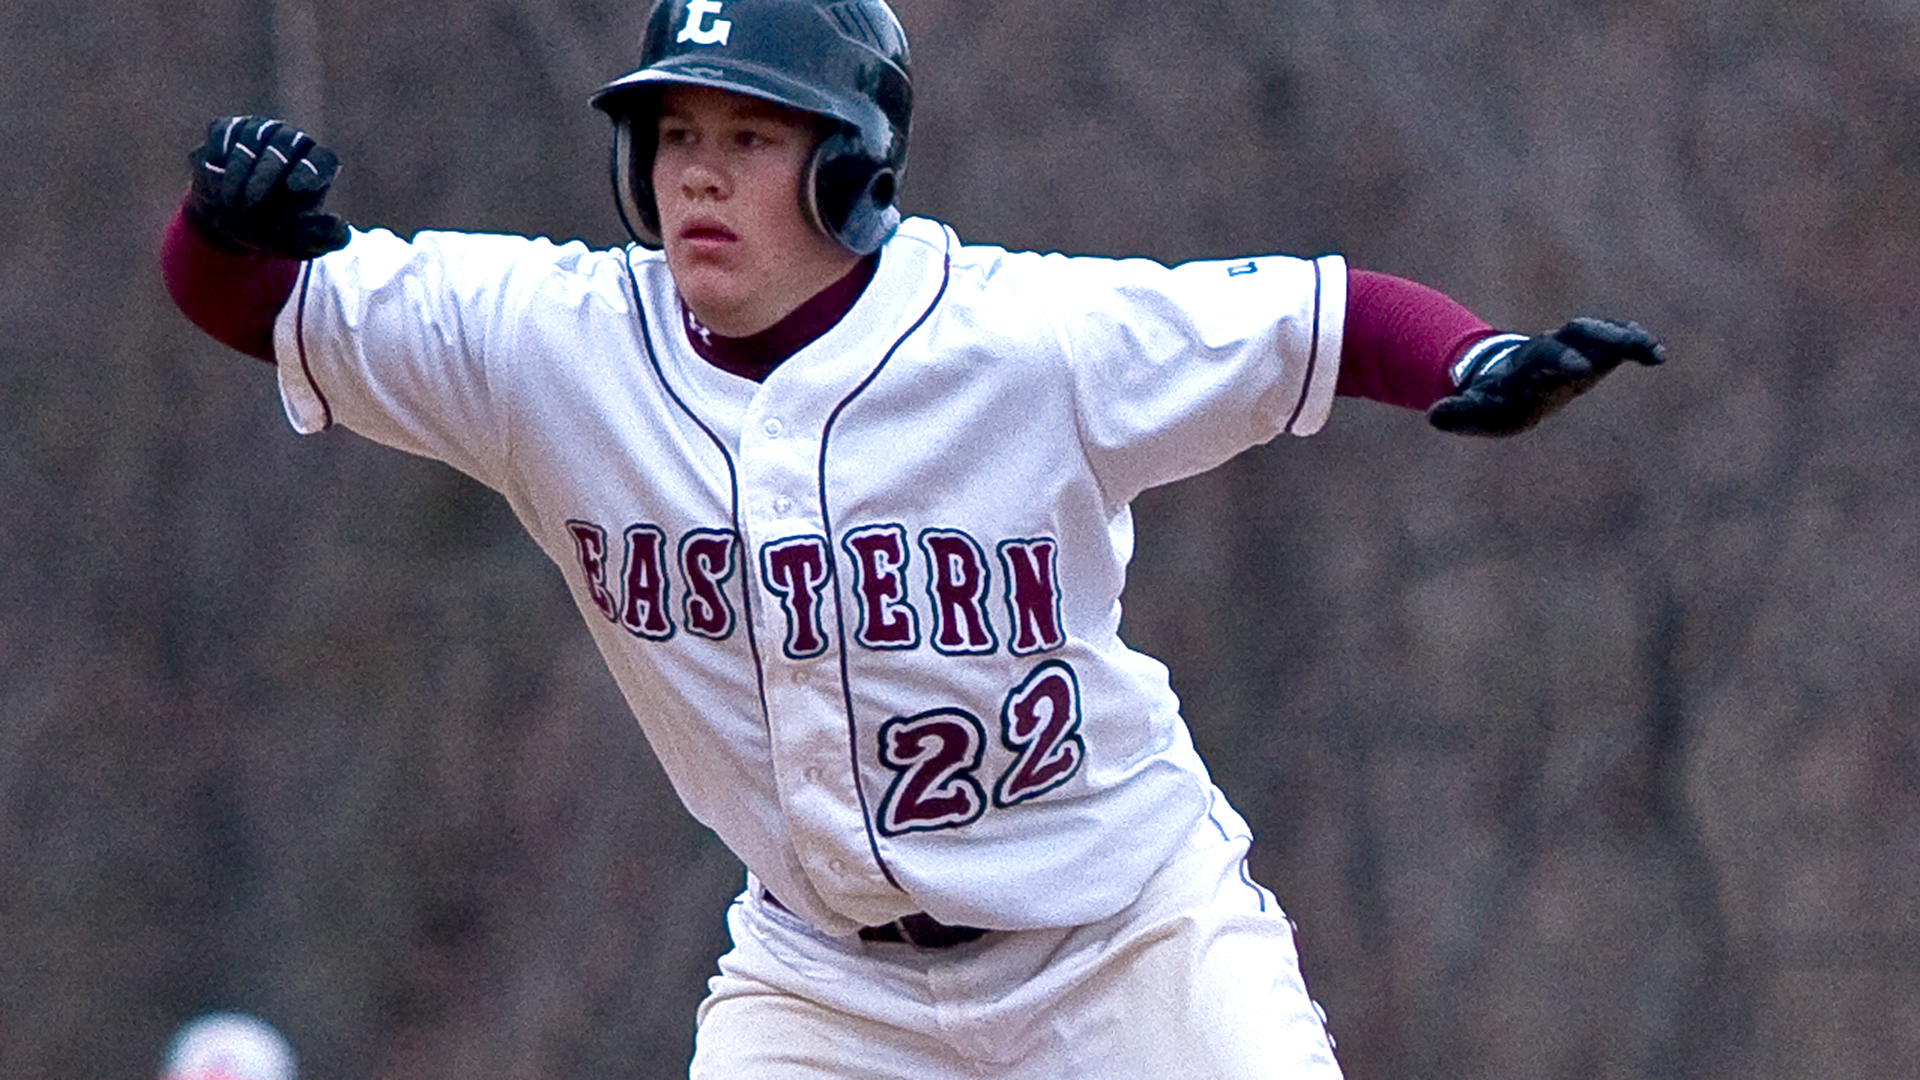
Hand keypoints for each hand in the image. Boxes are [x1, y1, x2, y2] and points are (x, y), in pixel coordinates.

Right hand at [185, 116, 349, 258]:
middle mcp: (291, 141)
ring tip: (230, 202)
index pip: (322, 160)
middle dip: (267, 172)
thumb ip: (326, 238)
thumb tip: (339, 225)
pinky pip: (222, 131)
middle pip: (285, 143)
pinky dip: (217, 152)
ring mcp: (259, 130)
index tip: (296, 188)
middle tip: (253, 201)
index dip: (311, 171)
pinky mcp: (227, 128)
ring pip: (251, 137)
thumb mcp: (304, 243)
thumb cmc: (277, 231)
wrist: (233, 223)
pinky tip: (214, 175)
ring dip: (238, 170)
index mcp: (318, 165)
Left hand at [1427, 318, 1665, 436]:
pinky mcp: (1593, 355)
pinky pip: (1615, 343)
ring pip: (1600, 335)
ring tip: (1652, 351)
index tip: (1579, 370)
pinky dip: (1634, 345)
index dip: (1560, 361)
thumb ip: (1456, 413)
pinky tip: (1656, 355)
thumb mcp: (1471, 411)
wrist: (1501, 377)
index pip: (1543, 358)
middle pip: (1577, 335)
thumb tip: (1434, 415)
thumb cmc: (1490, 401)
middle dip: (1601, 339)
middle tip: (1628, 346)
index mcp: (1525, 367)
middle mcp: (1552, 351)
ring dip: (1625, 339)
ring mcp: (1575, 350)